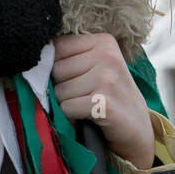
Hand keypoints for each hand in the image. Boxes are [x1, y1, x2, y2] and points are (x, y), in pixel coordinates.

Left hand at [52, 32, 154, 169]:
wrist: (138, 132)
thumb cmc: (111, 96)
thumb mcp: (97, 67)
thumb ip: (73, 57)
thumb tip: (36, 57)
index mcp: (104, 41)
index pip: (58, 46)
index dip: (57, 66)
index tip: (74, 78)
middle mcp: (107, 56)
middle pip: (56, 69)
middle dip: (63, 86)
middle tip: (84, 95)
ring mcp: (107, 79)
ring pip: (59, 90)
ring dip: (68, 103)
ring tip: (88, 105)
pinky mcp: (103, 103)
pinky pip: (67, 107)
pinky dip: (72, 116)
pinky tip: (89, 117)